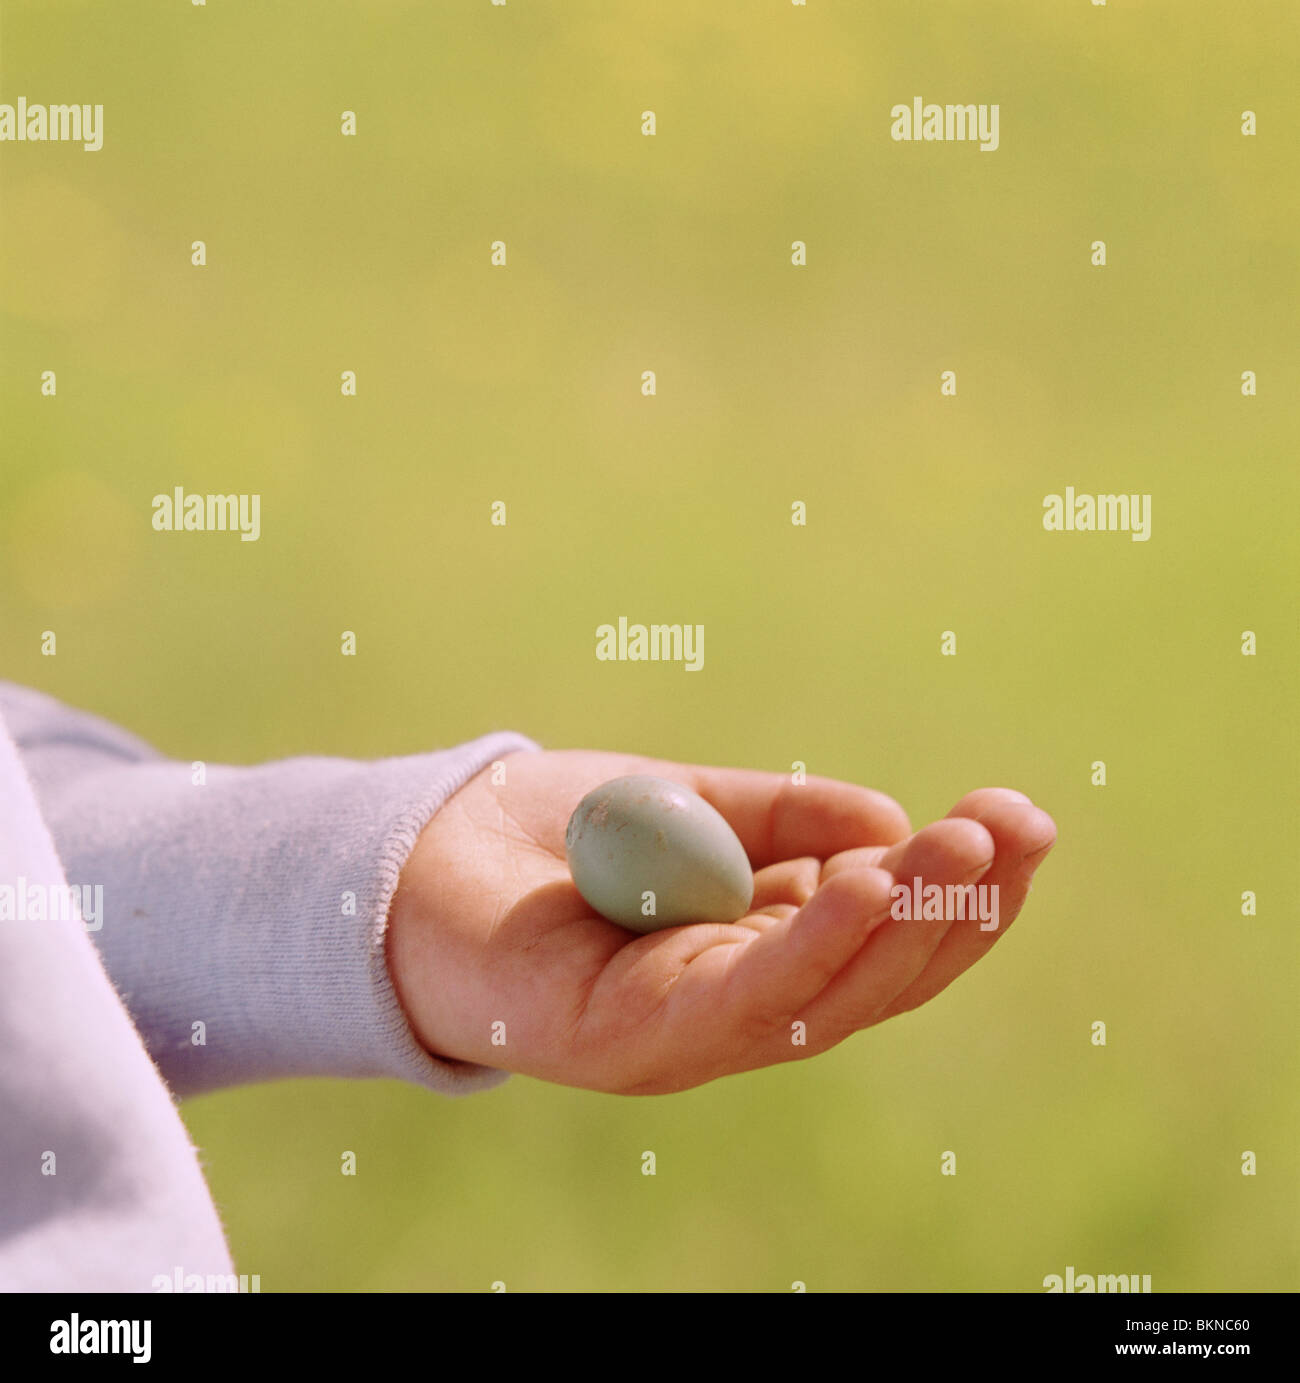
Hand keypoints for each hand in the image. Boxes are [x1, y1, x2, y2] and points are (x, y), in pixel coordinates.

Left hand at [386, 750, 1056, 1094]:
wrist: (421, 855)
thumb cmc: (559, 836)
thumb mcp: (694, 807)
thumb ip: (785, 819)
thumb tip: (890, 824)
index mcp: (766, 951)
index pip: (892, 937)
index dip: (963, 887)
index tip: (1019, 815)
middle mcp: (743, 1005)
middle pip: (881, 975)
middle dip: (960, 905)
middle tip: (1019, 827)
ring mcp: (694, 1035)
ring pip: (834, 994)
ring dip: (908, 922)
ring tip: (966, 847)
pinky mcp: (635, 1043)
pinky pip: (747, 996)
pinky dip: (813, 942)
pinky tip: (870, 881)